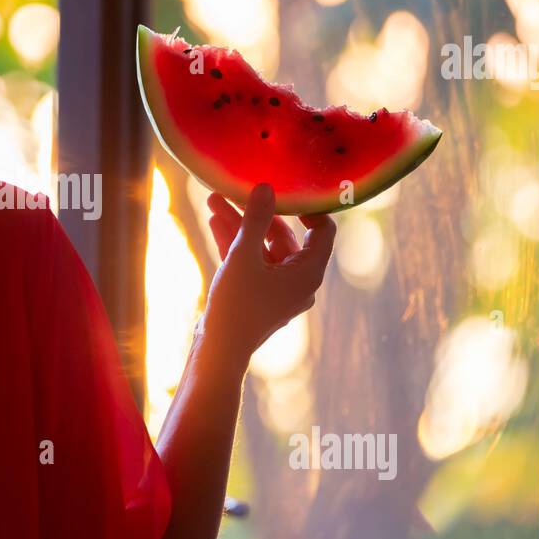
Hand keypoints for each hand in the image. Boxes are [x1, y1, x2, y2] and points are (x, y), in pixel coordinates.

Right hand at [201, 184, 335, 368]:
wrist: (218, 351)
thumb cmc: (237, 304)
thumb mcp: (244, 255)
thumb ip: (256, 219)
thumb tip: (266, 187)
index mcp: (309, 273)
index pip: (323, 230)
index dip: (308, 207)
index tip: (287, 190)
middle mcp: (299, 281)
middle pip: (285, 237)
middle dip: (258, 213)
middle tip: (238, 191)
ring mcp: (277, 290)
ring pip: (263, 249)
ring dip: (240, 226)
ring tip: (215, 201)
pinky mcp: (258, 296)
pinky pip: (253, 263)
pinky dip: (237, 245)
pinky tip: (215, 223)